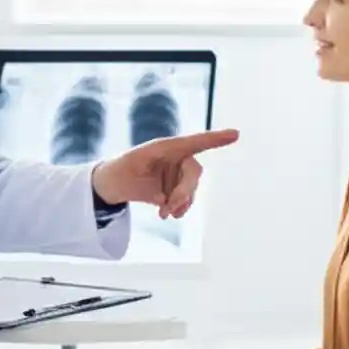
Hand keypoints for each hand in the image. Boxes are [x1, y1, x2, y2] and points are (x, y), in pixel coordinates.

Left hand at [92, 128, 238, 217]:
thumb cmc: (119, 169)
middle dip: (185, 191)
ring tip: (164, 214)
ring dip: (181, 202)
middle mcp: (176, 158)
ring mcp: (177, 173)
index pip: (195, 142)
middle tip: (170, 207)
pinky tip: (167, 214)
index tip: (235, 134)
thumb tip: (164, 199)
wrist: (113, 183)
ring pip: (191, 188)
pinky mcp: (176, 188)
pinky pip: (187, 199)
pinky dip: (180, 208)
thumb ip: (146, 181)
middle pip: (194, 172)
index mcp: (166, 147)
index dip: (215, 139)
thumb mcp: (128, 170)